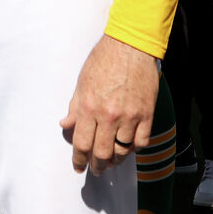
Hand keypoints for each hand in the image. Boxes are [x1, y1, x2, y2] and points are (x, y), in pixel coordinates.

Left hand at [60, 34, 159, 174]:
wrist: (131, 44)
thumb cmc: (104, 59)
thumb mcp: (82, 82)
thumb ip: (75, 107)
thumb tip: (66, 125)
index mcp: (89, 107)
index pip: (82, 144)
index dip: (79, 159)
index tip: (79, 166)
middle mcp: (109, 115)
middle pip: (102, 153)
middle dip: (97, 165)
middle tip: (96, 169)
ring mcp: (130, 116)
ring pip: (123, 151)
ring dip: (116, 159)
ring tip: (112, 161)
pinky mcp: (147, 113)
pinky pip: (141, 141)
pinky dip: (134, 148)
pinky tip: (129, 147)